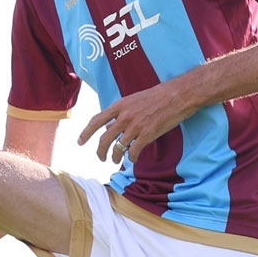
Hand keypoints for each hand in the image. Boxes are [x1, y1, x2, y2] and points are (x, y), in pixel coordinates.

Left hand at [79, 79, 194, 163]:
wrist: (177, 95)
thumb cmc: (157, 96)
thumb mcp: (133, 100)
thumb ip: (120, 113)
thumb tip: (109, 127)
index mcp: (119, 106)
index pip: (96, 120)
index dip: (86, 133)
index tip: (80, 142)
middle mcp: (124, 116)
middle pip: (104, 139)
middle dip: (99, 152)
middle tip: (101, 158)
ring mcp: (135, 126)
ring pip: (118, 148)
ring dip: (115, 157)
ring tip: (116, 161)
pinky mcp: (148, 134)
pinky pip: (134, 152)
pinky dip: (132, 158)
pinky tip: (133, 159)